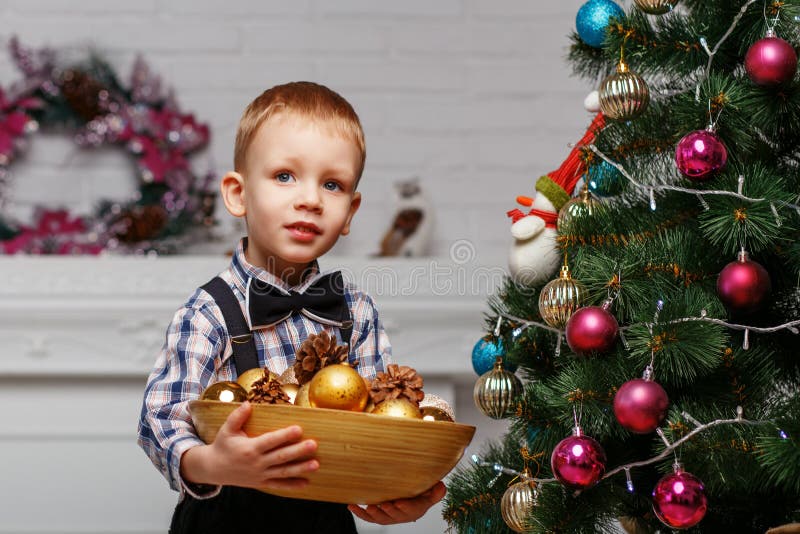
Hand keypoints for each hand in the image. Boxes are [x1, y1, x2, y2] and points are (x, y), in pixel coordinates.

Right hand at [182, 401, 318, 490]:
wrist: (214, 469)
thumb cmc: (223, 446)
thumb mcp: (227, 430)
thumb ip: (237, 417)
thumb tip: (247, 403)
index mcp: (249, 448)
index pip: (270, 441)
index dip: (284, 435)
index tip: (298, 429)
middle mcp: (256, 463)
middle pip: (280, 457)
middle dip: (298, 451)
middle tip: (313, 445)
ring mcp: (260, 474)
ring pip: (283, 472)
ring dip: (300, 469)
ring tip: (316, 464)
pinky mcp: (261, 482)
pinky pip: (278, 485)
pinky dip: (292, 485)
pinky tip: (306, 482)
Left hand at [347, 481, 445, 524]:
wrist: (412, 499)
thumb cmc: (421, 495)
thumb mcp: (431, 493)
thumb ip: (436, 492)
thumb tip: (441, 486)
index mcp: (416, 510)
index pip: (412, 510)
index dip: (405, 507)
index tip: (398, 502)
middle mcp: (401, 515)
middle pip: (395, 516)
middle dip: (388, 511)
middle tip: (382, 505)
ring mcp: (389, 516)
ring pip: (381, 518)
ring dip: (373, 514)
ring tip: (368, 507)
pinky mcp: (378, 515)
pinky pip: (368, 516)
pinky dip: (359, 513)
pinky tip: (352, 506)